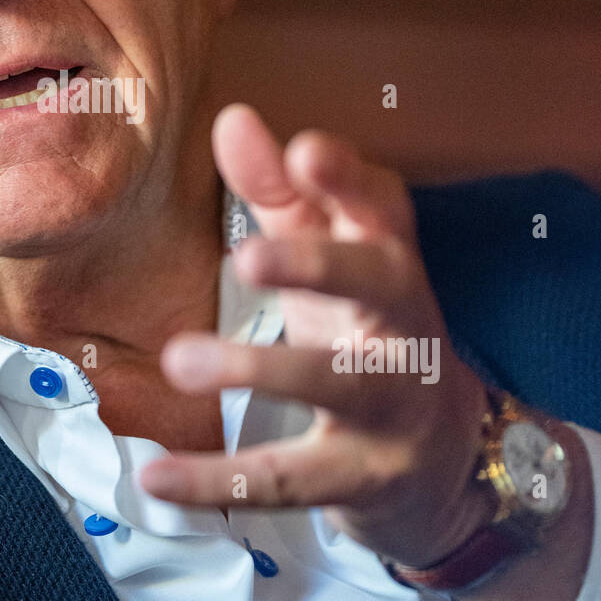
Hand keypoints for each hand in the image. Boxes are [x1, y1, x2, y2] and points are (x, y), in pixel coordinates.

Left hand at [140, 104, 497, 567]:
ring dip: (261, 369)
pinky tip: (156, 478)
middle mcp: (404, 326)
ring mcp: (394, 406)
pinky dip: (219, 482)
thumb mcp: (327, 264)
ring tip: (181, 358)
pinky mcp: (366, 478)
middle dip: (318, 265)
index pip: (382, 208)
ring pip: (338, 382)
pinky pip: (289, 480)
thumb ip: (279, 196)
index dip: (348, 178)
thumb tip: (233, 117)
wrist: (445, 467)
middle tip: (247, 257)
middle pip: (378, 284)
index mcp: (389, 262)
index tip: (304, 151)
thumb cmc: (363, 337)